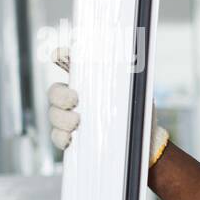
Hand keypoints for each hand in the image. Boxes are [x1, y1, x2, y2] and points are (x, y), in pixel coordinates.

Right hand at [47, 48, 169, 166]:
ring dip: (62, 118)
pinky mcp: (72, 139)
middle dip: (60, 95)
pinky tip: (69, 138)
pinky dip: (60, 137)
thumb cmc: (140, 114)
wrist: (146, 143)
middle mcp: (77, 99)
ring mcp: (71, 118)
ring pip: (54, 114)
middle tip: (74, 100)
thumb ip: (129, 80)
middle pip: (55, 91)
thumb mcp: (138, 94)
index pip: (71, 65)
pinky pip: (57, 137)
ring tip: (77, 122)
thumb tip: (132, 66)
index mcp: (90, 83)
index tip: (57, 56)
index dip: (61, 57)